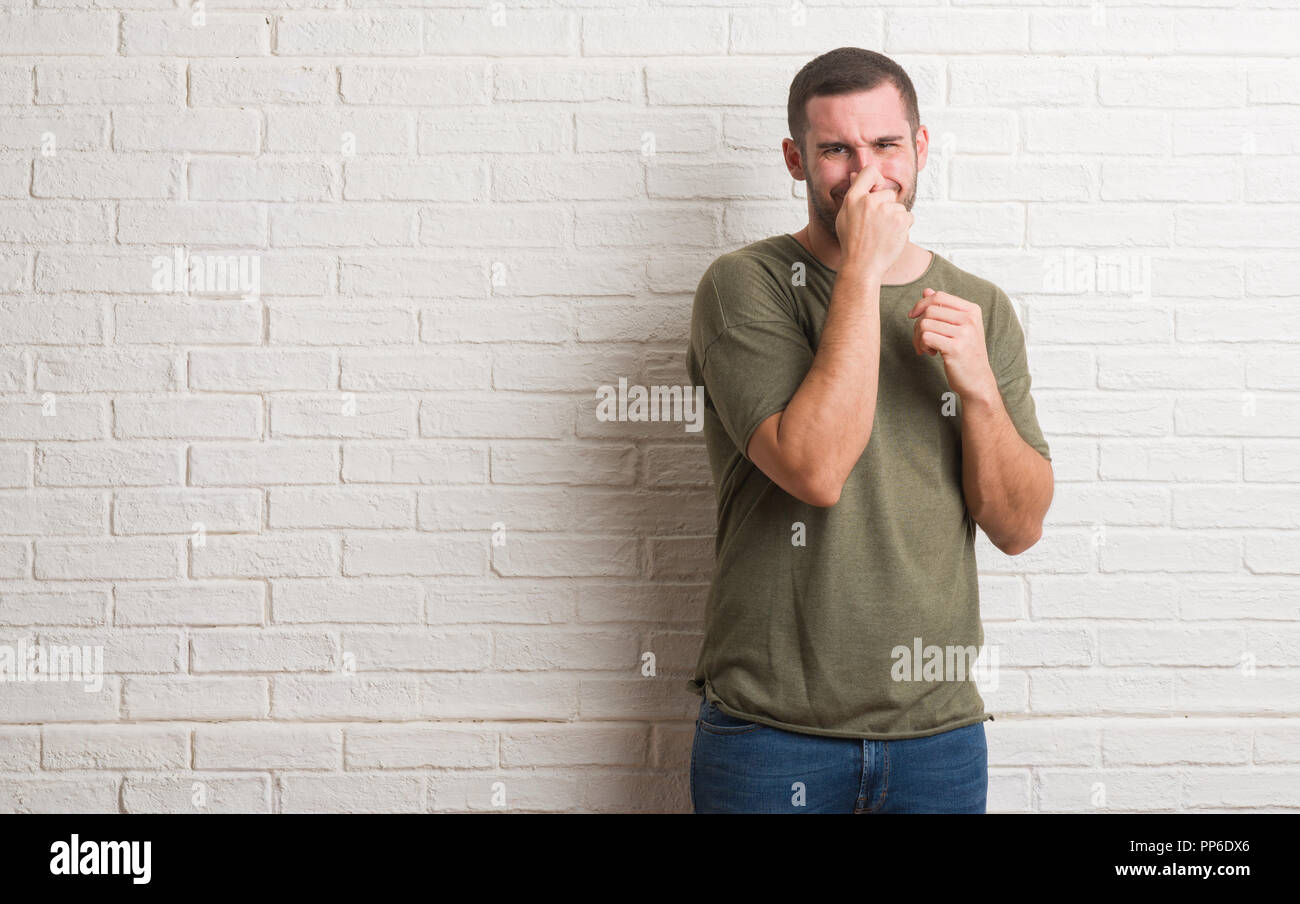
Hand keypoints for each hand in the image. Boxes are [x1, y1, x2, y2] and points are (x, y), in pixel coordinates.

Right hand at [834, 165, 912, 280]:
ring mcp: (886, 210)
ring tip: (882, 234)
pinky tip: (891, 237)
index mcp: (853, 198)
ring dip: (895, 219)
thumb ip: (854, 195)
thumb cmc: (852, 243)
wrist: (862, 266)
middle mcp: (869, 201)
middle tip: (877, 226)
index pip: (869, 172)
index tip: (877, 190)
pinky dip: (904, 227)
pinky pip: (909, 217)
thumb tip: (855, 174)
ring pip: (899, 207)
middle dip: (887, 206)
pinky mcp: (900, 220)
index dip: (876, 179)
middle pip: (889, 193)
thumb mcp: (845, 216)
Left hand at [907, 288, 998, 401]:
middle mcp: (969, 319)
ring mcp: (964, 333)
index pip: (940, 296)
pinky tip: (931, 353)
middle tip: (921, 339)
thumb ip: (944, 309)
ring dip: (919, 337)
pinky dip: (922, 346)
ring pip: (925, 324)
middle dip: (918, 324)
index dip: (922, 304)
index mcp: (972, 310)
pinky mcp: (955, 348)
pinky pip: (926, 337)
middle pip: (929, 310)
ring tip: (927, 348)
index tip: (914, 316)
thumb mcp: (959, 328)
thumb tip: (926, 291)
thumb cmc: (966, 353)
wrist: (978, 380)